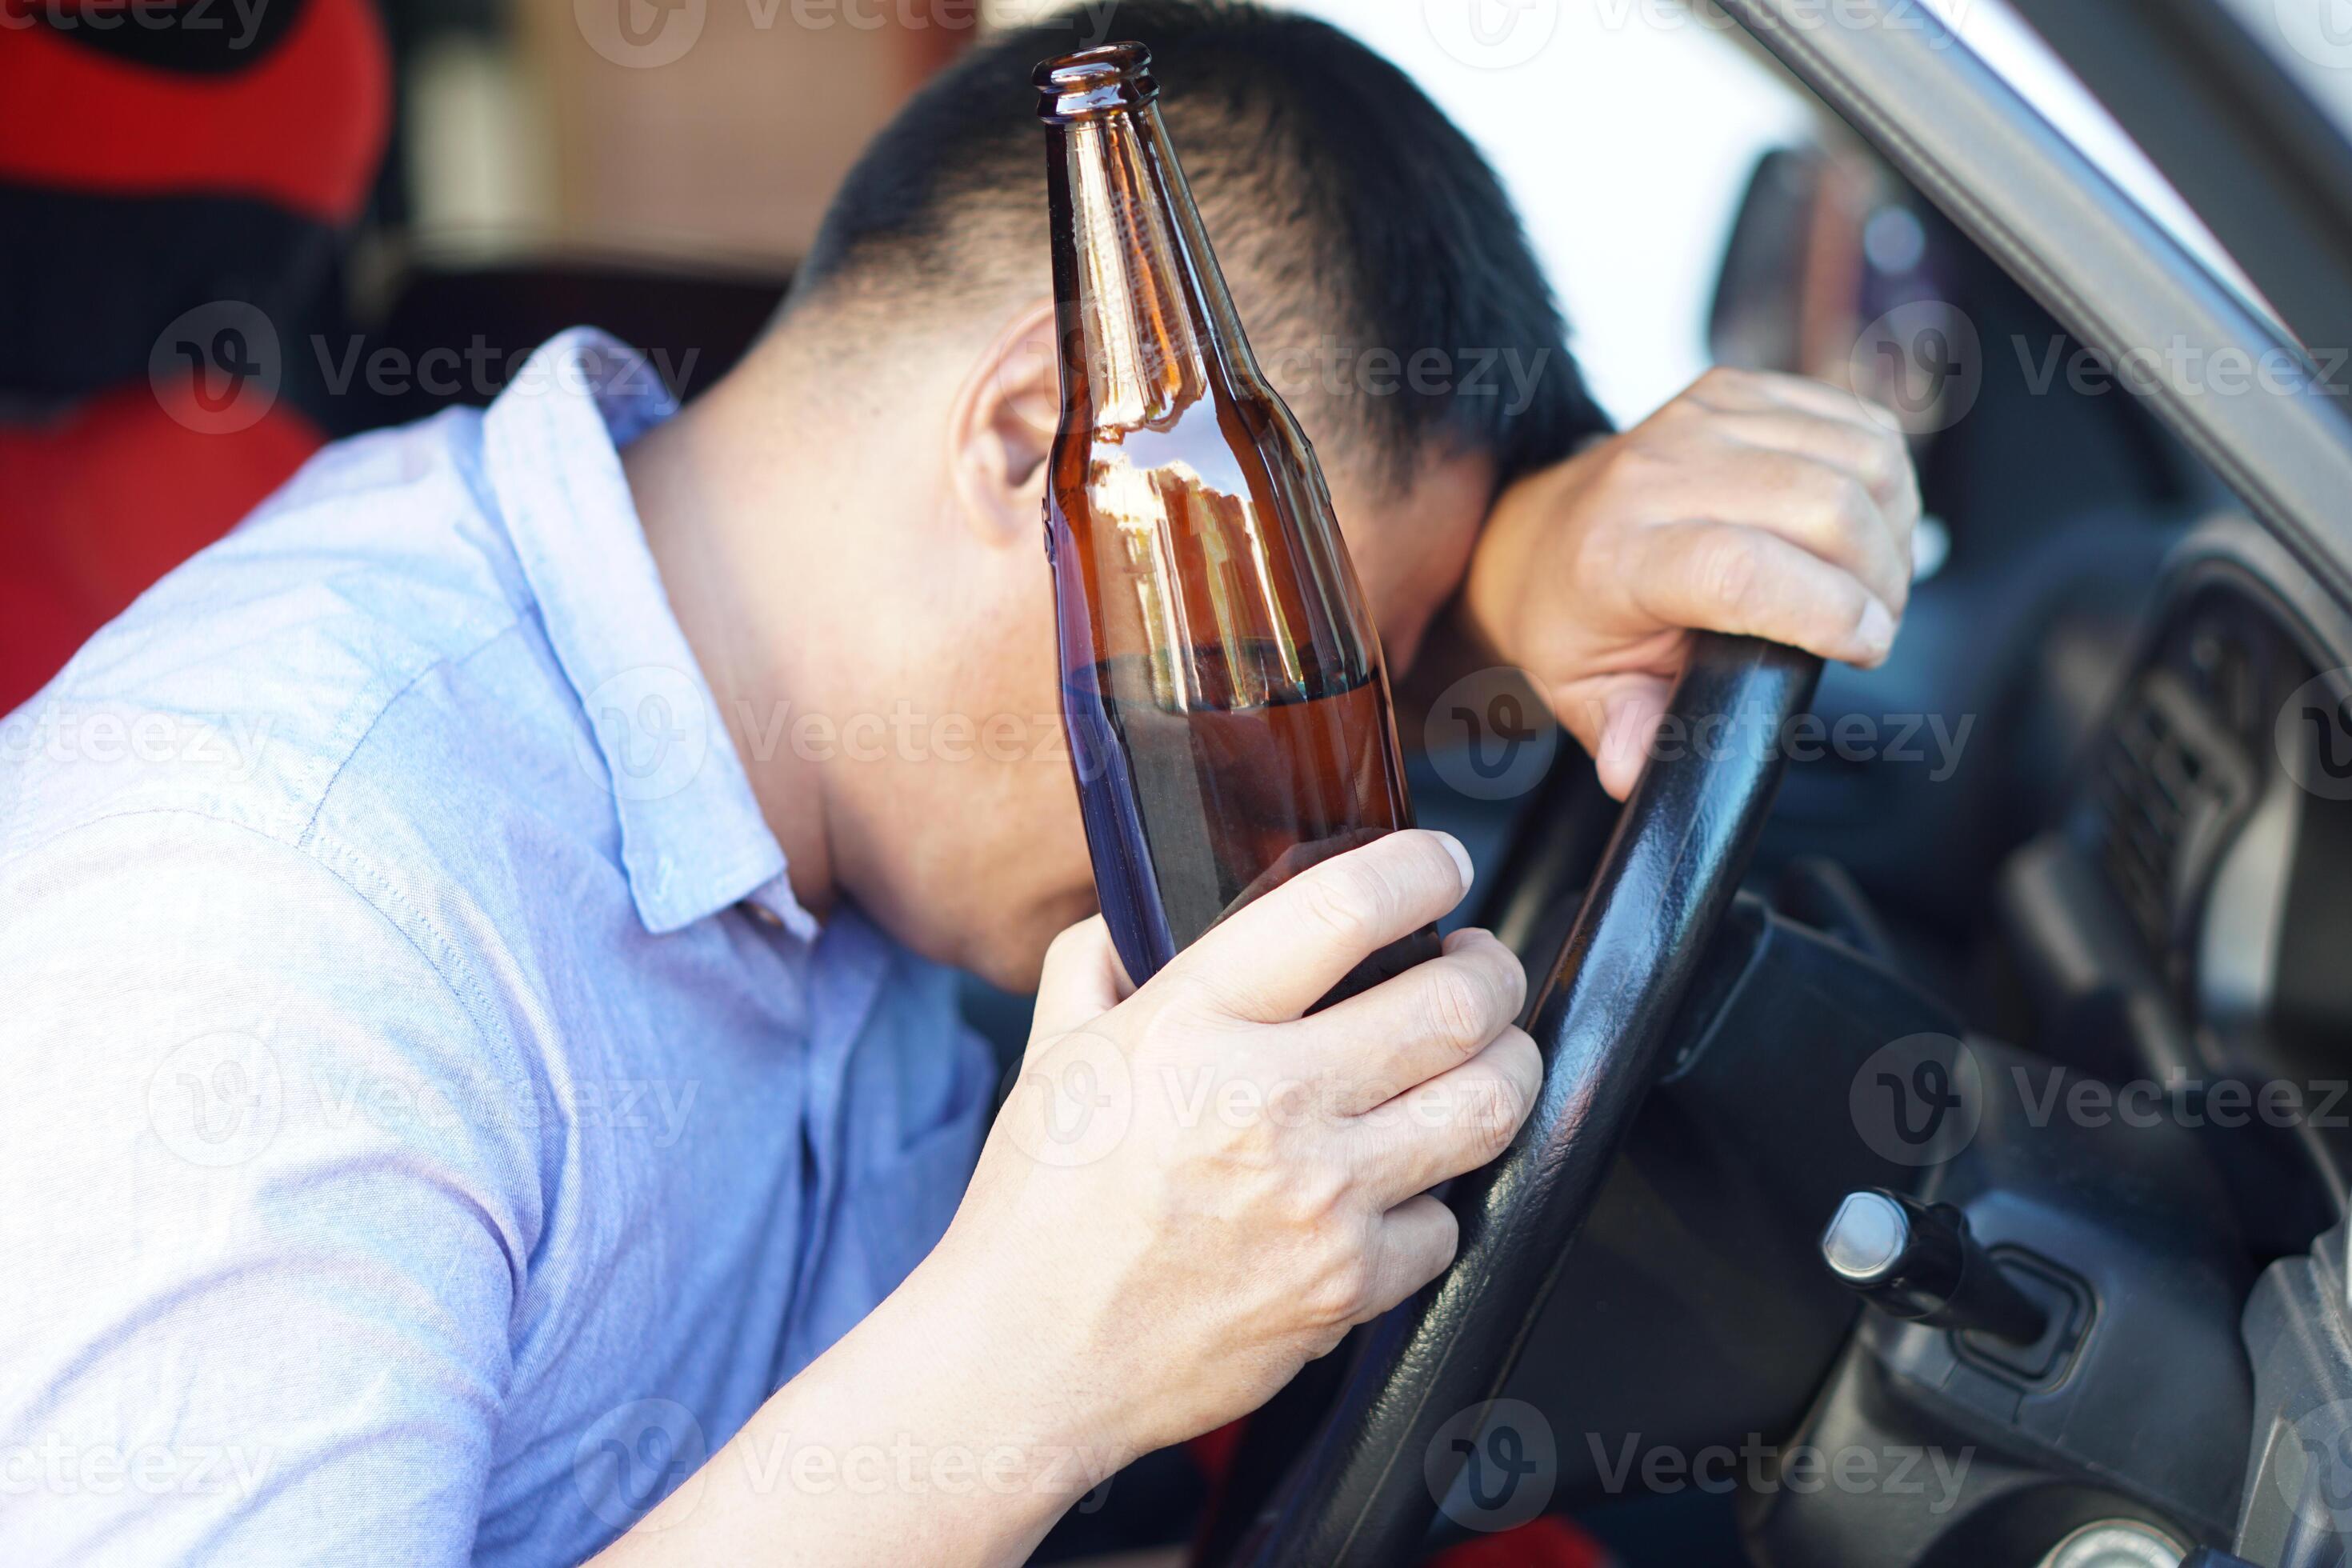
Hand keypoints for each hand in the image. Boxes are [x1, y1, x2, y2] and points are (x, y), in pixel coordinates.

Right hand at [931, 829, 1538, 1464]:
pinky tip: (1403, 1188)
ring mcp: (1320, 1201)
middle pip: (1457, 1005)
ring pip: (1487, 1107)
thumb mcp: (1052, 1053)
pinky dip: (1435, 1203)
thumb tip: (1132, 912)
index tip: (1440, 866)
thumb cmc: (1035, 1210)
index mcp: (1192, 1025)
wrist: (1026, 1360)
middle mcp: (1267, 1103)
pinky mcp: (1347, 1287)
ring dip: (1506, 1069)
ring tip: (1486, 1057)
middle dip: (1493, 972)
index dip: (1422, 868)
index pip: (1345, 908)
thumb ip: (1094, 961)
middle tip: (1479, 969)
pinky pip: (1447, 1226)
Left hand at [1463, 367, 1920, 797]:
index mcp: (1617, 557)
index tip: (1864, 646)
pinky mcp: (1739, 390)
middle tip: (1872, 626)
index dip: (1828, 611)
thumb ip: (1621, 731)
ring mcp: (1700, 419)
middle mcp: (1657, 473)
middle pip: (1823, 505)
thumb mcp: (1581, 691)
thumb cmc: (1572, 616)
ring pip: (1857, 456)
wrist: (1541, 531)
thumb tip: (1637, 768)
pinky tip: (1864, 524)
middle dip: (1879, 579)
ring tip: (1872, 581)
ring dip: (1894, 527)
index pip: (1741, 569)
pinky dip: (1885, 477)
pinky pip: (1855, 421)